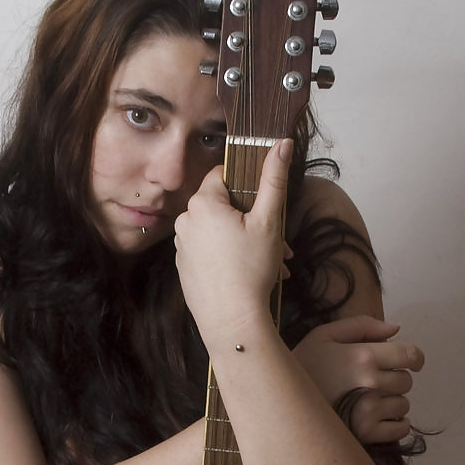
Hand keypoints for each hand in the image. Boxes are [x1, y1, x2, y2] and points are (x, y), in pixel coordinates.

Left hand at [174, 140, 291, 346]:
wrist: (231, 321)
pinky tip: (248, 274)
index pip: (222, 174)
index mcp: (203, 203)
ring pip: (216, 230)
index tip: (262, 204)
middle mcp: (185, 221)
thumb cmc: (250, 270)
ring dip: (242, 239)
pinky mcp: (184, 268)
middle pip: (221, 205)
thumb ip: (274, 179)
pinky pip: (207, 251)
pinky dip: (227, 257)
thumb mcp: (269, 221)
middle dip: (250, 218)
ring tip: (269, 261)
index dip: (246, 185)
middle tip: (275, 239)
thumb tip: (282, 143)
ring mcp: (182, 246)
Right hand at [293, 315, 424, 443]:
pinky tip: (377, 419)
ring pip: (403, 405)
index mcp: (363, 355)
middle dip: (395, 380)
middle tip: (373, 383)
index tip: (411, 362)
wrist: (280, 405)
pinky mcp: (367, 433)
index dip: (415, 358)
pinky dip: (395, 425)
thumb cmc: (301, 368)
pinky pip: (400, 428)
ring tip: (370, 402)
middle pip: (406, 381)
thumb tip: (396, 329)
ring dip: (393, 403)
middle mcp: (371, 383)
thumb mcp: (323, 336)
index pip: (410, 355)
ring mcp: (370, 410)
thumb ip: (361, 325)